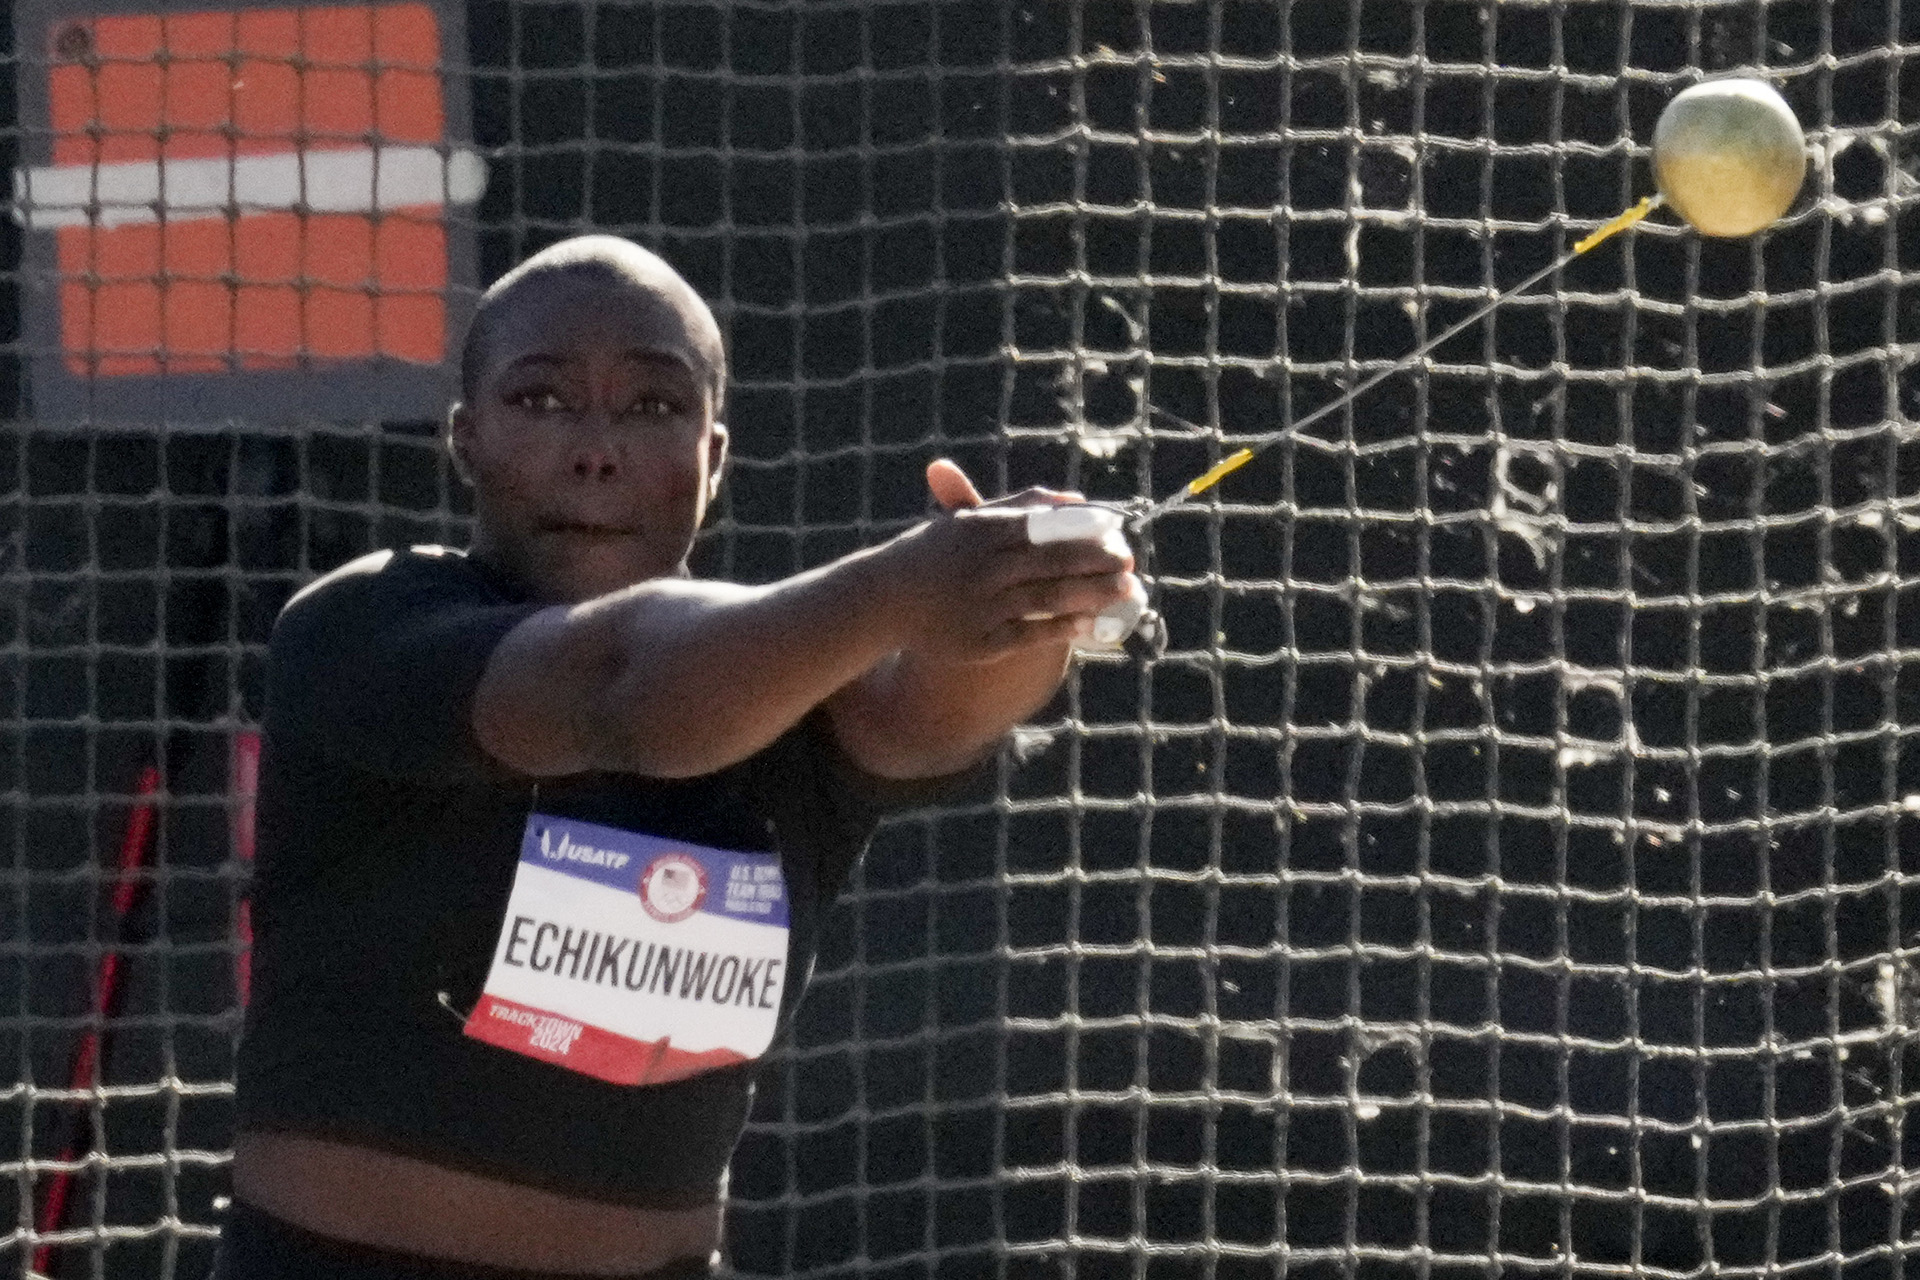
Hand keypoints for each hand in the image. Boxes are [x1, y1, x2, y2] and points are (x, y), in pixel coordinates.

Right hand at [877, 459, 1138, 663]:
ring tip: (1127, 590)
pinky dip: (1064, 627)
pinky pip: (1032, 633)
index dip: (1085, 528)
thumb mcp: (969, 520)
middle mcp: (982, 568)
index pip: (1045, 525)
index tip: (1116, 529)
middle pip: (1052, 561)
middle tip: (1130, 559)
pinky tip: (1092, 623)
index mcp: (981, 530)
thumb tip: (1079, 500)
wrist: (885, 599)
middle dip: (1097, 560)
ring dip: (1092, 594)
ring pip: (1048, 598)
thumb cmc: (936, 553)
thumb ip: (1023, 505)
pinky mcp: (980, 642)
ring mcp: (981, 606)